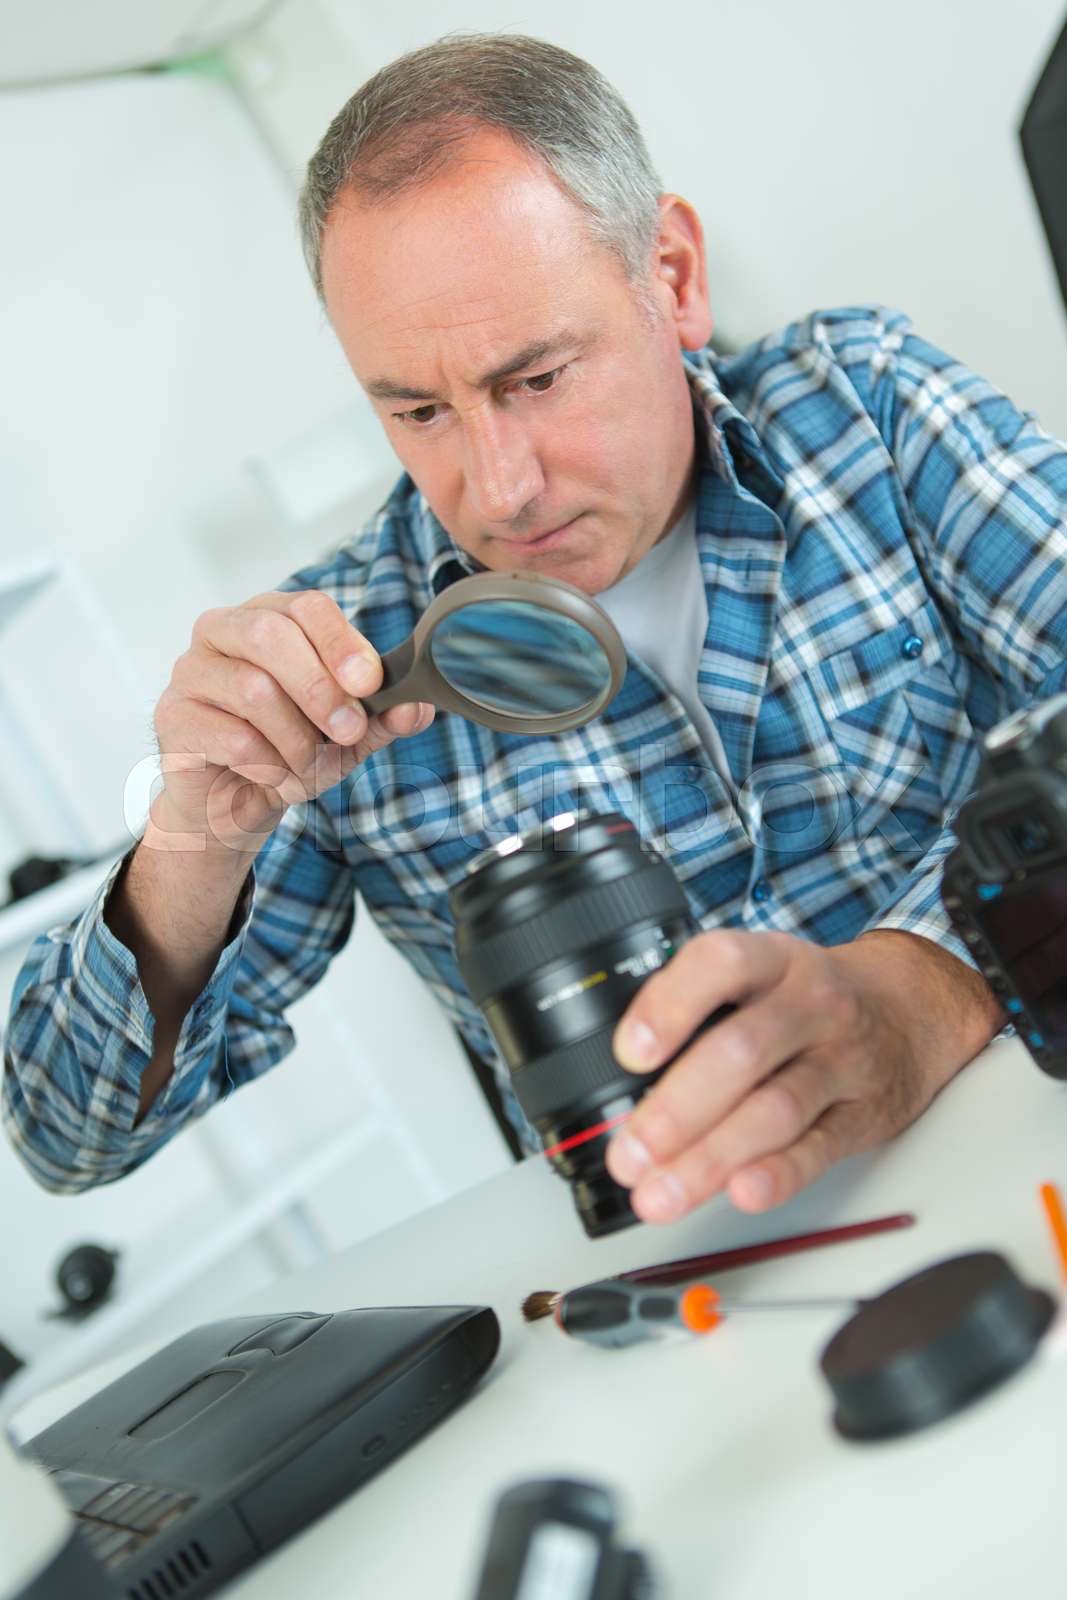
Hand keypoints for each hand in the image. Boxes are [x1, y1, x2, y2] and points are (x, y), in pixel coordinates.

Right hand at [152, 589, 433, 849]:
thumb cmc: (288, 753)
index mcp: (271, 617)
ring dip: (295, 739)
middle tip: (348, 731)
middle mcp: (223, 631)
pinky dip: (267, 766)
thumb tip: (418, 707)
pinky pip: (232, 737)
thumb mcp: (347, 737)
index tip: (369, 685)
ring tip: (306, 767)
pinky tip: (273, 778)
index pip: (307, 606)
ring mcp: (191, 670)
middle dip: (320, 688)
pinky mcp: (172, 716)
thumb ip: (382, 718)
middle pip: (271, 635)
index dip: (342, 643)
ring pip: (253, 689)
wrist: (233, 806)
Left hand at [605, 927, 1002, 1221]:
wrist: (910, 1013)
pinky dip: (778, 1174)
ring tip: (660, 1193)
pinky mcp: (862, 1116)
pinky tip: (741, 1192)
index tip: (629, 1052)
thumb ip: (700, 1010)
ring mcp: (841, 1061)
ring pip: (774, 1110)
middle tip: (630, 1153)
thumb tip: (619, 1077)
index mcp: (774, 960)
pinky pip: (819, 1149)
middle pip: (740, 1052)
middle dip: (676, 1109)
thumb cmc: (809, 999)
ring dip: (709, 1158)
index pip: (721, 964)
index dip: (670, 1005)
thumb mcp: (762, 975)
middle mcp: (811, 1004)